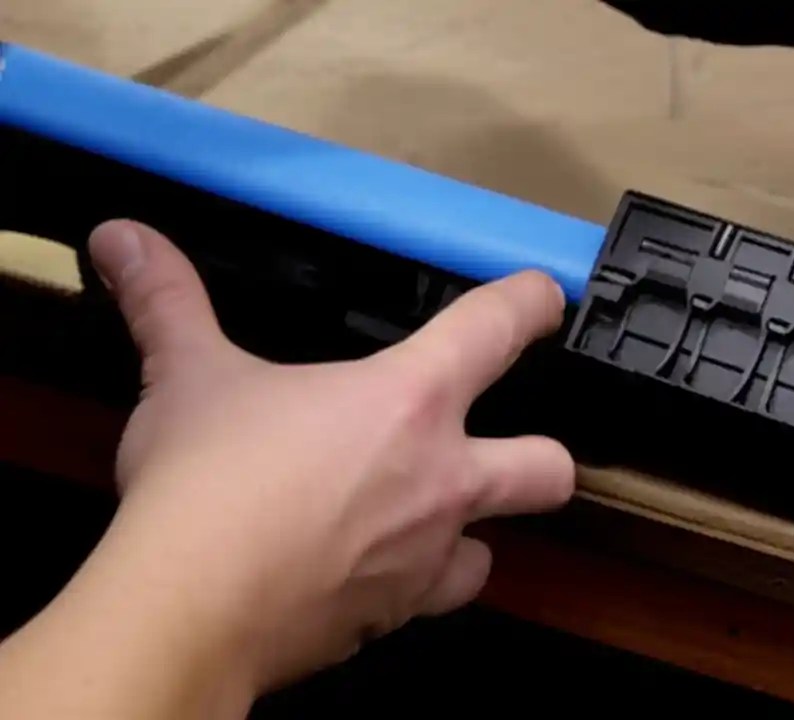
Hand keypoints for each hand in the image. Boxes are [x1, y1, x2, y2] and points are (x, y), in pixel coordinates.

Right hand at [0, 220, 574, 717]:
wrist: (189, 609)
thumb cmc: (206, 480)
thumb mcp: (186, 377)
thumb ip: (167, 301)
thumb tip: (122, 237)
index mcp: (409, 402)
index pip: (495, 330)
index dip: (529, 304)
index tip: (545, 297)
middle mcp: (441, 479)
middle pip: (548, 468)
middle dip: (541, 458)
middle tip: (501, 451)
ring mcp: (425, 557)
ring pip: (489, 552)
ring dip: (466, 536)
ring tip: (420, 525)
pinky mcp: (393, 620)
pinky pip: (423, 603)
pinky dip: (404, 589)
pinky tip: (361, 576)